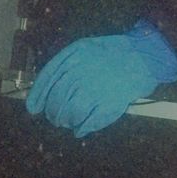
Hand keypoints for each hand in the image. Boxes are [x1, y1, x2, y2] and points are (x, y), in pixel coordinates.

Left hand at [26, 20, 176, 137]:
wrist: (143, 56)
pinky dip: (81, 128)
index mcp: (74, 56)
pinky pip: (89, 121)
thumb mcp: (84, 48)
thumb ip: (64, 64)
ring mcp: (96, 88)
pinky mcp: (109, 103)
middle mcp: (82, 72)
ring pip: (70, 112)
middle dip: (52, 112)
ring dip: (65, 121)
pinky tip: (79, 129)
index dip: (37, 96)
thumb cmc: (111, 52)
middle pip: (57, 98)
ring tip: (66, 122)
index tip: (33, 108)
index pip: (47, 79)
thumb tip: (43, 89)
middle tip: (54, 117)